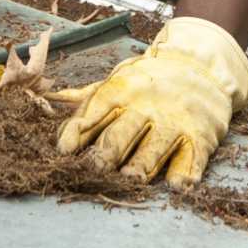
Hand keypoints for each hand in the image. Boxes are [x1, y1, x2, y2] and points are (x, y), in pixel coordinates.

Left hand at [53, 16, 247, 187]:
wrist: (200, 63)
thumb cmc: (149, 79)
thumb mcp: (117, 80)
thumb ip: (85, 98)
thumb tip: (46, 98)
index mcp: (121, 91)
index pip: (95, 111)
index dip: (78, 131)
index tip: (65, 151)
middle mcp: (145, 107)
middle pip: (121, 134)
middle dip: (105, 154)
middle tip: (93, 170)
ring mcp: (173, 123)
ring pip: (154, 149)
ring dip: (141, 166)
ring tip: (130, 180)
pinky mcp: (199, 138)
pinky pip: (192, 158)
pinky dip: (185, 172)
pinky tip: (177, 184)